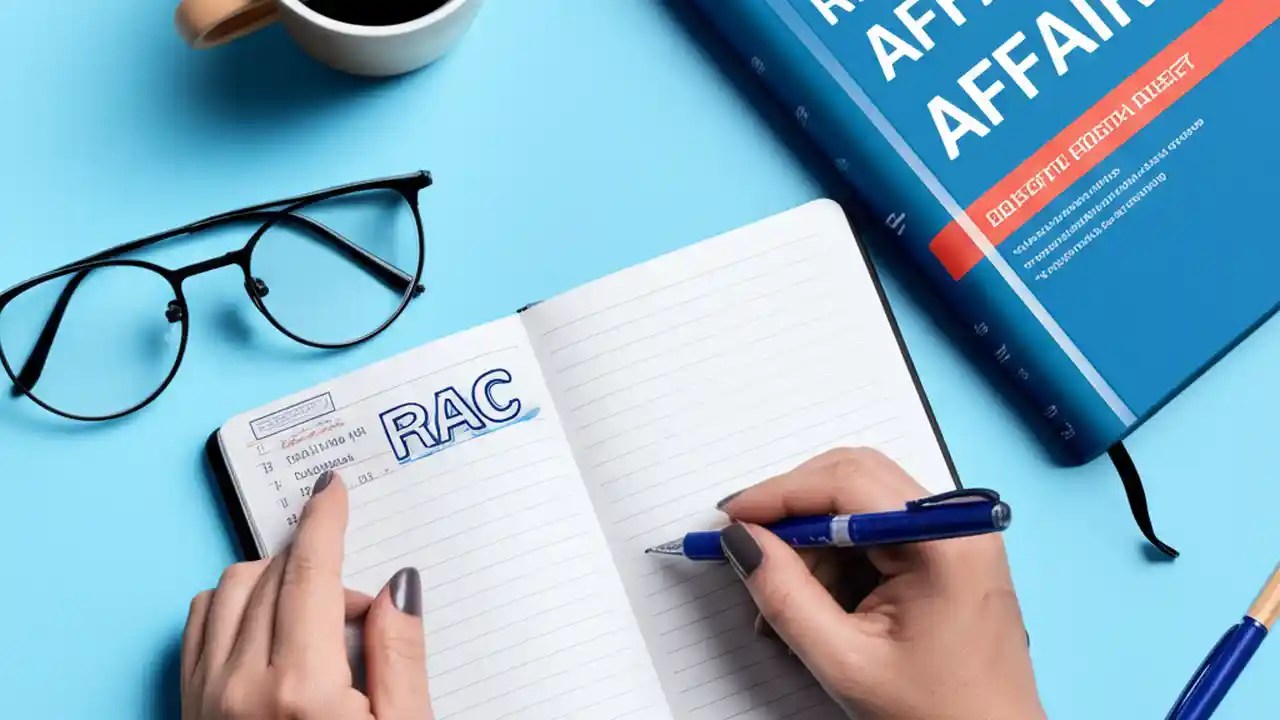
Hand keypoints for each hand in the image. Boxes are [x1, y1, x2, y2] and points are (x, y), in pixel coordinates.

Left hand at [182, 471, 432, 718]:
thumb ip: (400, 657)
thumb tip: (398, 587)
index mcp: (303, 687)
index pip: (311, 574)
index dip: (323, 522)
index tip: (331, 489)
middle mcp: (244, 683)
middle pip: (274, 575)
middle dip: (320, 568)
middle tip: (359, 611)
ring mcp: (208, 694)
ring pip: (231, 589)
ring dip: (275, 582)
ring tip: (315, 624)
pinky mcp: (189, 704)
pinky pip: (200, 620)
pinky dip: (235, 604)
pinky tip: (270, 628)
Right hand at [717, 448, 1044, 719]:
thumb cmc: (934, 714)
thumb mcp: (844, 660)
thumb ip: (785, 595)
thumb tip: (741, 540)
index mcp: (943, 540)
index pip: (846, 482)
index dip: (779, 493)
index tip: (731, 517)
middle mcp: (956, 521)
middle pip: (852, 478)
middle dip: (794, 514)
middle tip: (751, 552)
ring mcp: (955, 532)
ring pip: (858, 502)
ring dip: (812, 542)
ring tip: (785, 602)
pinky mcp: (947, 550)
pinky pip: (876, 528)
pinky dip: (837, 556)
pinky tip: (818, 602)